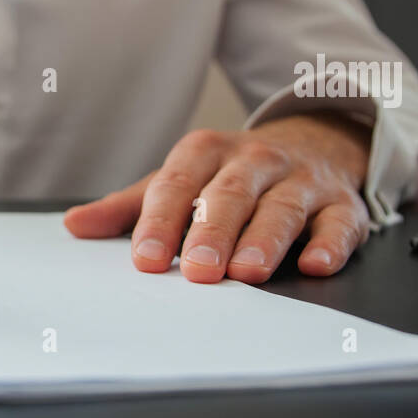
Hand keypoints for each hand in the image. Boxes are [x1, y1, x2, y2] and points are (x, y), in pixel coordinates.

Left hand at [64, 112, 372, 282]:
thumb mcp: (179, 182)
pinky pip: (340, 222)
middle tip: (197, 270)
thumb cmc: (230, 177)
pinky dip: (330, 243)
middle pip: (231, 194)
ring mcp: (302, 180)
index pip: (178, 185)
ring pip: (283, 207)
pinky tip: (314, 264)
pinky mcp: (343, 203)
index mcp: (207, 153)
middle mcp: (256, 161)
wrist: (314, 145)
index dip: (160, 222)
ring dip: (265, 239)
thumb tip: (74, 225)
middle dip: (212, 232)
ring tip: (248, 272)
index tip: (145, 259)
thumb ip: (130, 208)